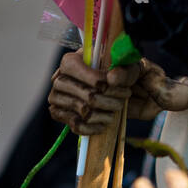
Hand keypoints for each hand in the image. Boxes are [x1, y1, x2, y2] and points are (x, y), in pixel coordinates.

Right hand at [47, 53, 187, 134]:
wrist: (121, 88)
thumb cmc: (121, 72)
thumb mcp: (129, 66)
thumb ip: (124, 70)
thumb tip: (112, 79)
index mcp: (73, 60)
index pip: (88, 77)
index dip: (108, 86)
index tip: (126, 89)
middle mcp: (60, 77)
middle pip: (89, 96)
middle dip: (110, 102)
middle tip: (122, 102)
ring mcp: (57, 96)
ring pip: (84, 112)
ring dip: (104, 114)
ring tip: (115, 111)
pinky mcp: (60, 114)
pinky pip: (75, 125)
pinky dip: (92, 127)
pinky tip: (104, 123)